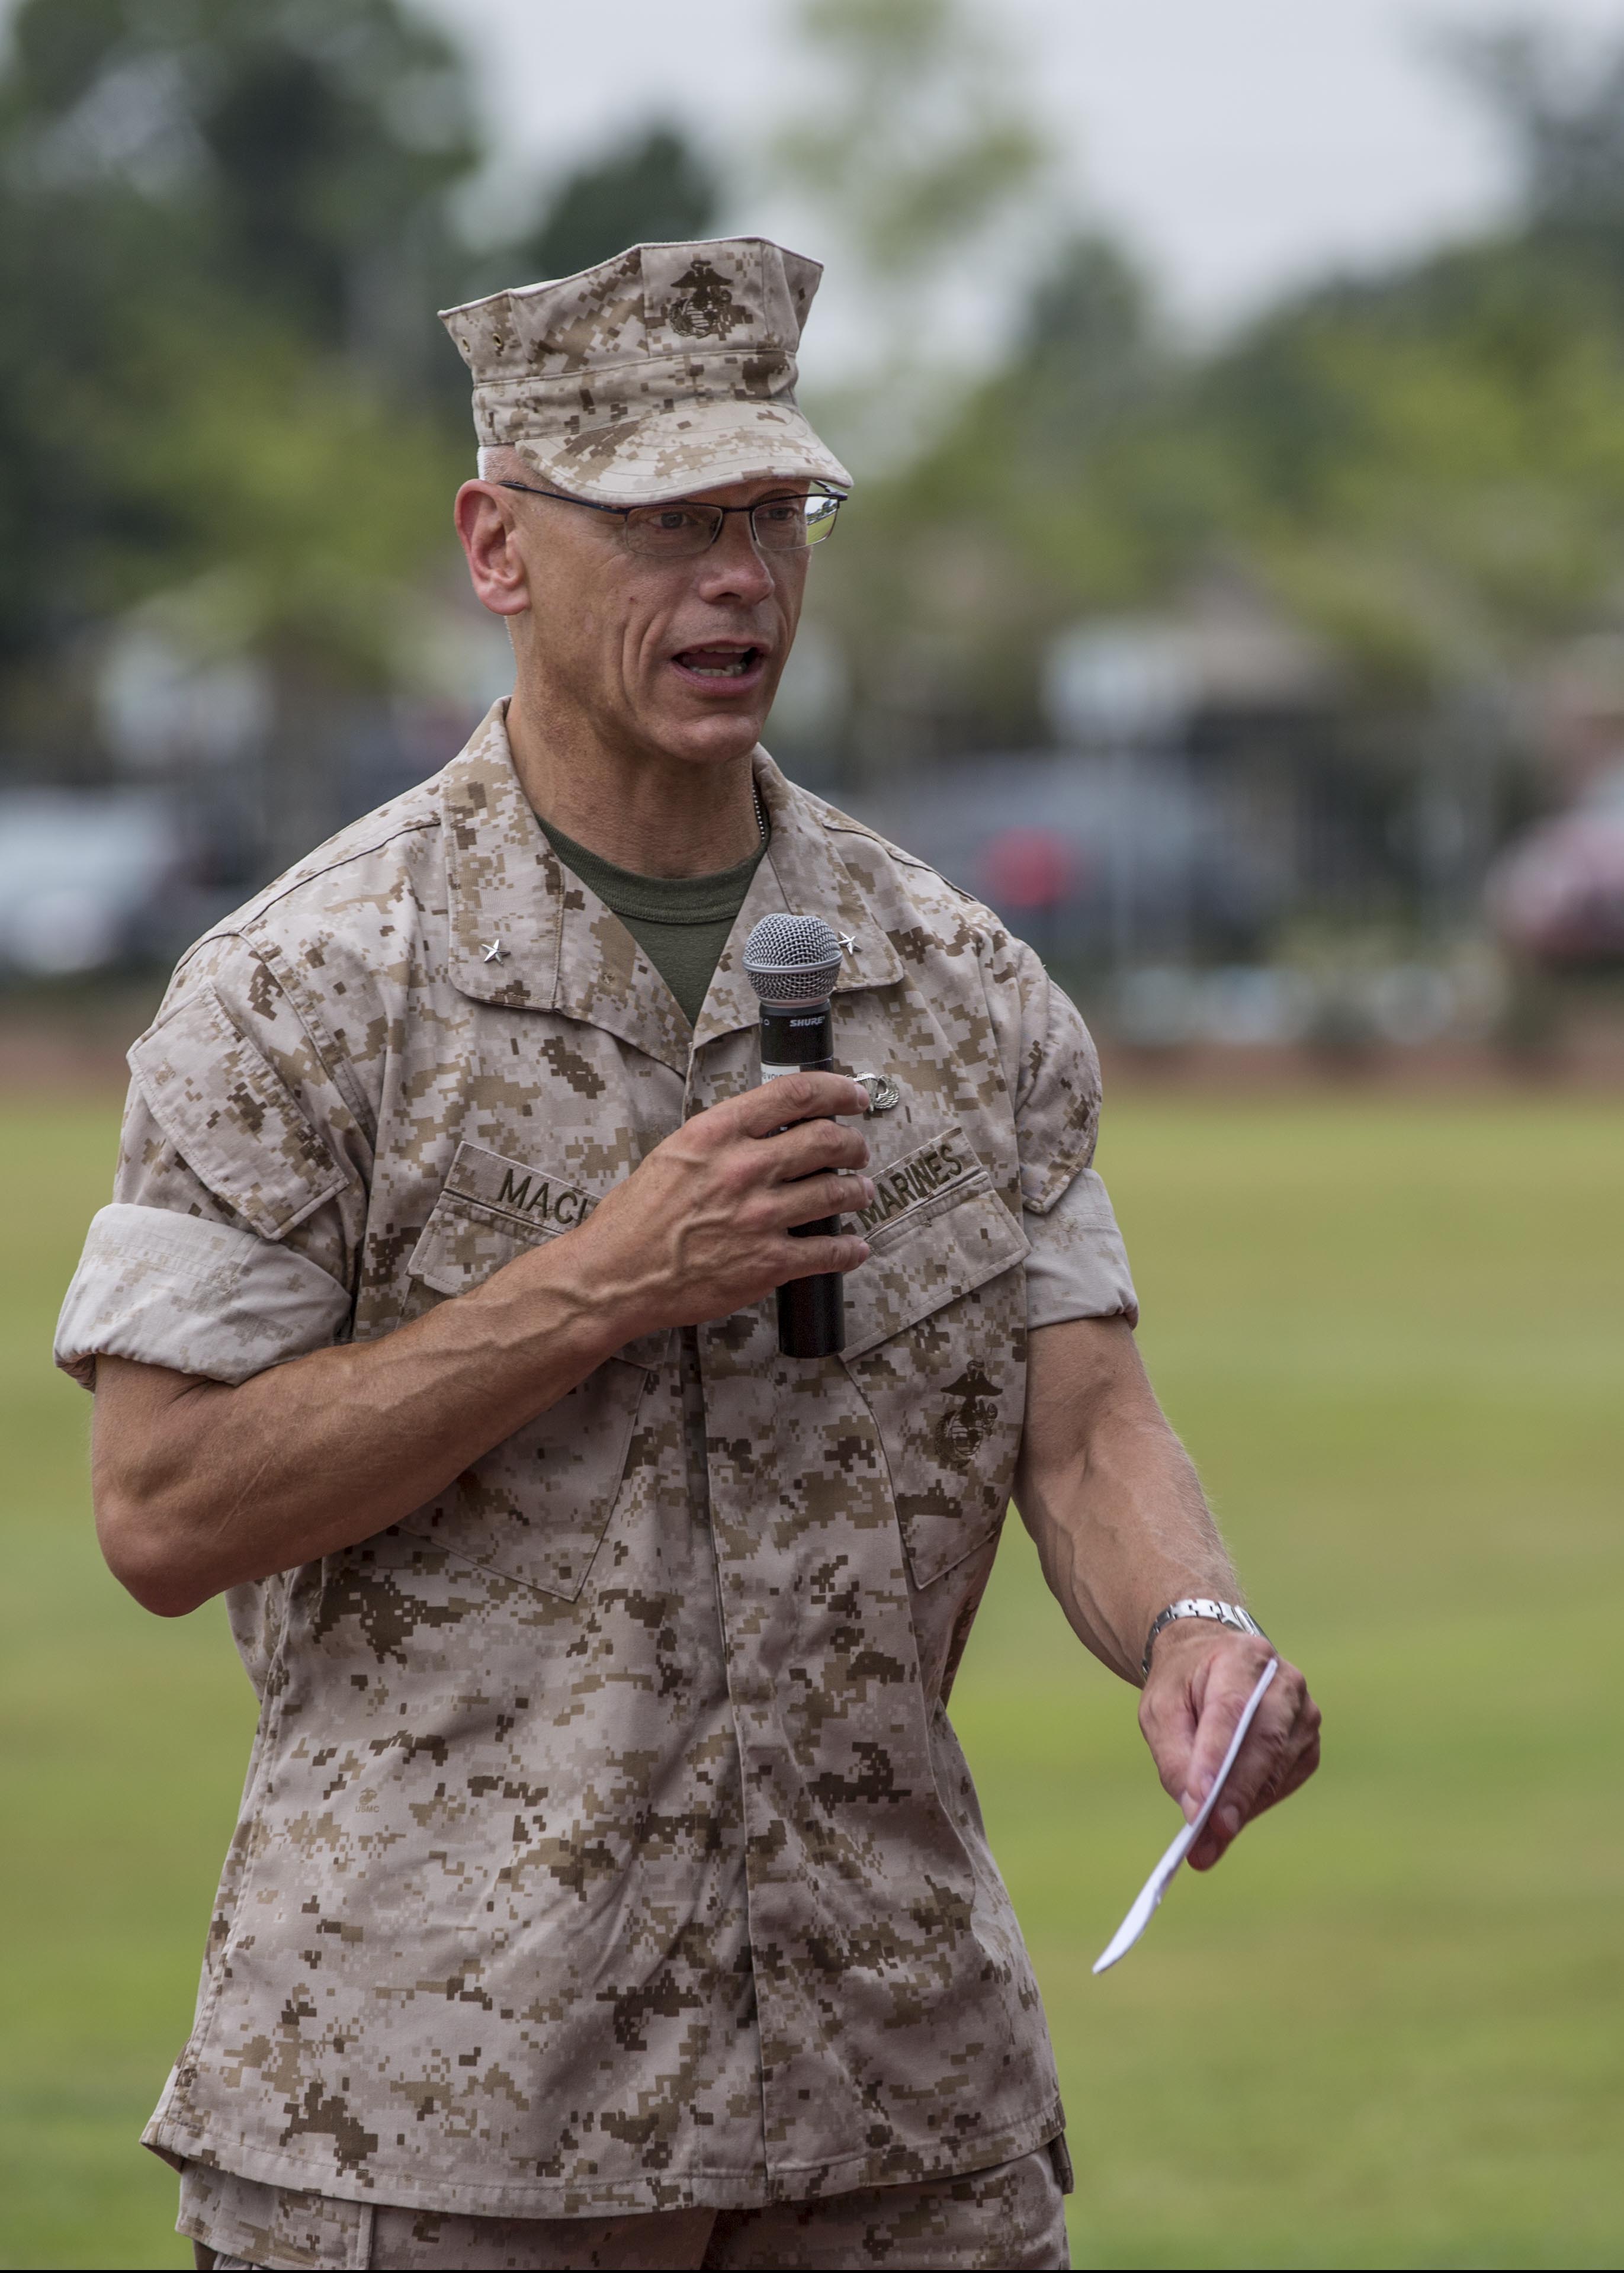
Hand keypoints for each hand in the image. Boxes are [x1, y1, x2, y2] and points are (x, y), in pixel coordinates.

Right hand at [567, 1072, 874, 1337]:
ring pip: (836, 1193)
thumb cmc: (636, 1217)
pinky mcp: (767, 1263)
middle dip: (853, 1145)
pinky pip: (828, 1252)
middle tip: (857, 1151)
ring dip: (857, 1191)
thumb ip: (724, 1137)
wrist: (616, 1274)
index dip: (838, 1091)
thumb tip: (770, 1127)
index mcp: (718, 1133)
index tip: (854, 1097)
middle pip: (828, 1140)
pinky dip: (849, 1250)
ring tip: (859, 1191)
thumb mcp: (675, 1153)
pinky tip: (853, 1248)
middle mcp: (743, 1169)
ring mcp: (759, 1217)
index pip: (796, 1094)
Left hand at [1138, 1621, 1320, 1869]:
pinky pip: (1284, 1783)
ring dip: (1241, 1808)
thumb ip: (1174, 1756)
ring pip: (1275, 1770)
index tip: (1199, 1802)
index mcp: (1241, 1657)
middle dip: (1234, 1794)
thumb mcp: (1160, 1709)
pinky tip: (1229, 1813)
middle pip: (1264, 1743)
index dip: (1216, 1758)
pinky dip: (1254, 1803)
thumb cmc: (1184, 1685)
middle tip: (1209, 1835)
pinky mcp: (1308, 1744)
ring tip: (1207, 1842)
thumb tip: (1195, 1809)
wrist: (1211, 1661)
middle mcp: (1283, 1682)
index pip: (1230, 1710)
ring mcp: (1303, 1713)